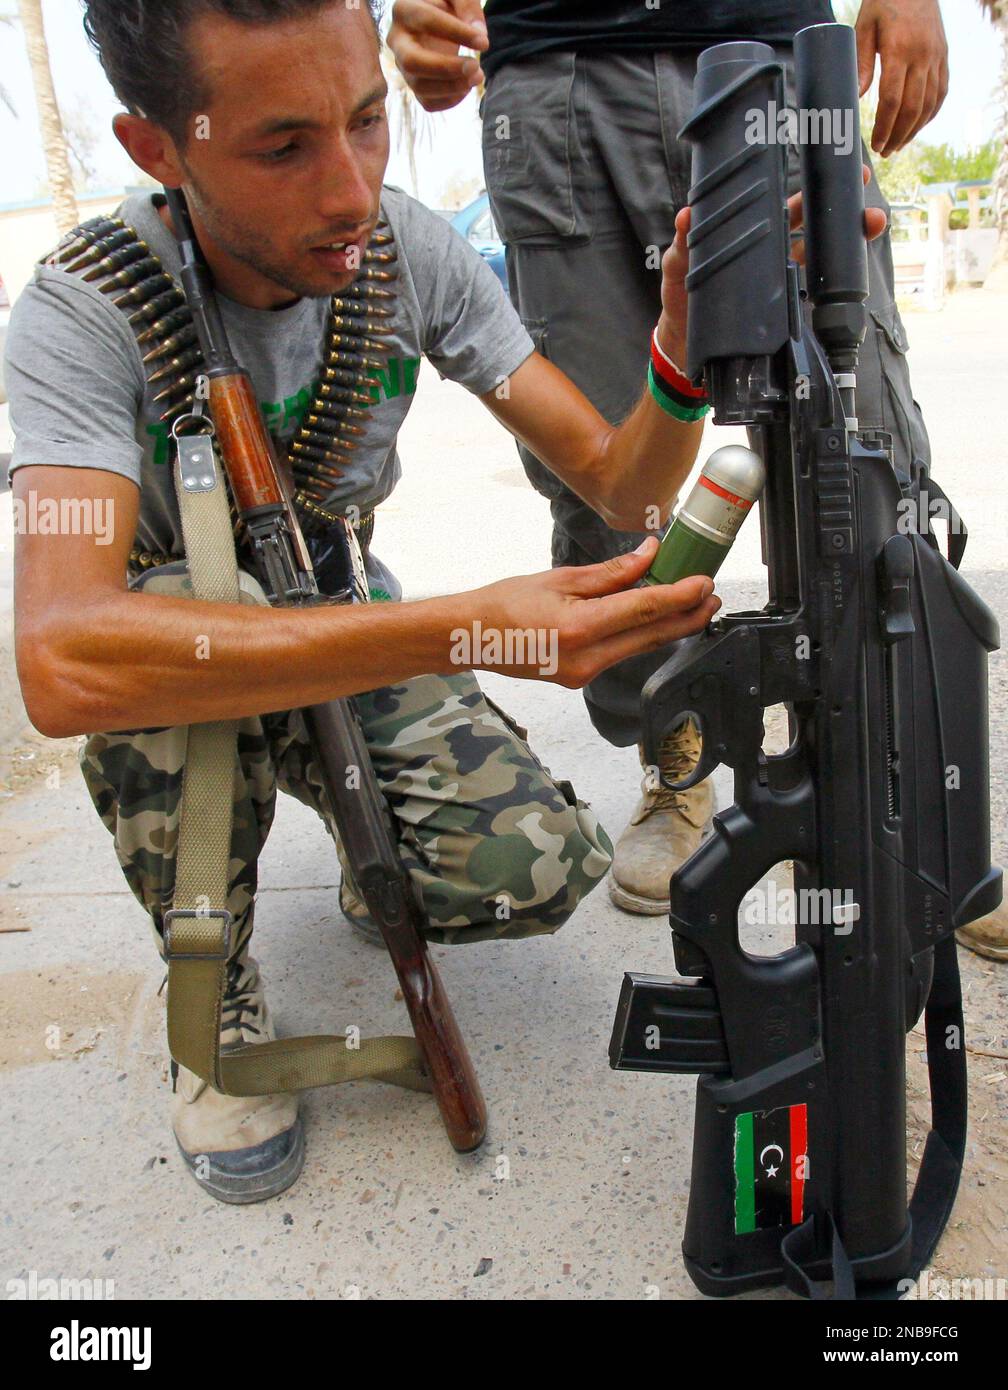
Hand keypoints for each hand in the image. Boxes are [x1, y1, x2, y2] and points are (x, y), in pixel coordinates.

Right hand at [388, 0, 488, 112]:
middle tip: (475, 66)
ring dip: (452, 87)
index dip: (457, 33)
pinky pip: (427, 102)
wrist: (436, 18)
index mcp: (404, 9)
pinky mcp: (414, 83)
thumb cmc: (445, 2)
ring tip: (477, 76)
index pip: (427, 22)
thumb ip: (467, 6)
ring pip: (419, 86)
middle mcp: (397, 40)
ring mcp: (402, 65)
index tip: (484, 42)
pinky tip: (466, 86)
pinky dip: (450, 100)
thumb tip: (480, 36)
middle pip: (412, 62)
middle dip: (446, 68)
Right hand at [470, 540, 720, 686]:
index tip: (703, 582)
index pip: (644, 609)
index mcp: (579, 628)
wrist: (471, 638)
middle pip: (652, 637)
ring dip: (667, 627)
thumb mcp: (559, 579)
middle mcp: (586, 658)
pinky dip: (639, 635)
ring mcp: (583, 674)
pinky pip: (620, 655)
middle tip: (712, 598)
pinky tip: (650, 619)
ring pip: (639, 648)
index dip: (680, 596)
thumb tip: (649, 556)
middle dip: (687, 618)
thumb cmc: (505, 604)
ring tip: (690, 605)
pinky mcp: (580, 678)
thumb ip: (610, 573)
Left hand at [655, 166, 887, 359]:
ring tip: (871, 226)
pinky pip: (811, 294)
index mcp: (751, 235)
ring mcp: (780, 282)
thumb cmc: (682, 298)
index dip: (809, 189)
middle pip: (814, 225)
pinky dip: (831, 285)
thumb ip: (682, 243)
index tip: (832, 170)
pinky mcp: (781, 310)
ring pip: (821, 256)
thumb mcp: (679, 267)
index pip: (784, 205)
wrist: (685, 344)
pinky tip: (847, 275)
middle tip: (865, 195)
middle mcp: (771, 254)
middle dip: (842, 210)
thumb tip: (686, 215)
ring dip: (847, 241)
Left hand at [855, 0, 948, 155]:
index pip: (892, 99)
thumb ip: (860, 63)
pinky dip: (930, 114)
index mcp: (900, 50)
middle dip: (898, 135)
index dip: (884, 127)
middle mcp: (923, 56)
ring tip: (898, 145)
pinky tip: (917, 126)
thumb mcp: (864, 28)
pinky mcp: (943, 56)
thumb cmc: (883, 4)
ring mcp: (937, 56)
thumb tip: (855, 99)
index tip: (875, 144)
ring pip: (929, 104)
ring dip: (914, 130)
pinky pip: (941, 92)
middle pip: (912, 108)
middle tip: (884, 152)